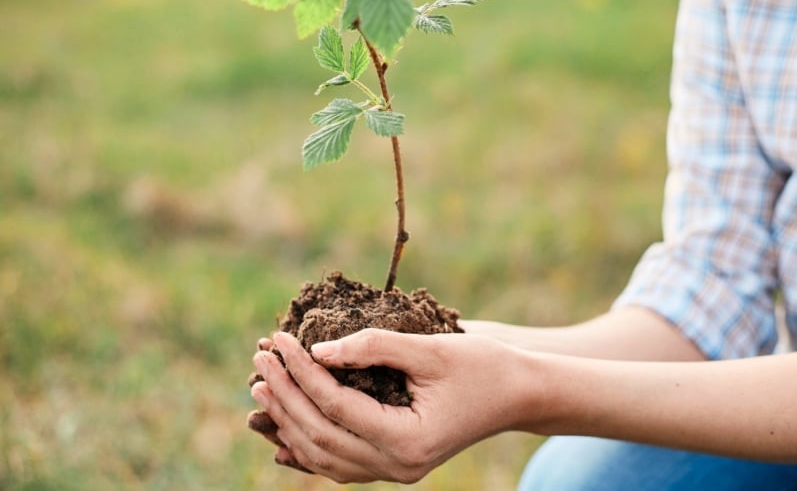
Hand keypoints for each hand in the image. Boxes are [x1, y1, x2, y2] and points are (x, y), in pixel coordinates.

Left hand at [250, 329, 536, 482]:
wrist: (519, 394)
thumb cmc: (484, 365)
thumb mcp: (430, 348)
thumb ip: (374, 347)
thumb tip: (318, 350)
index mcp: (408, 439)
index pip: (335, 407)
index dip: (301, 372)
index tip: (278, 341)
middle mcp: (398, 466)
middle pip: (321, 436)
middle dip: (285, 396)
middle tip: (260, 360)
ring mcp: (396, 471)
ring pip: (324, 457)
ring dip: (289, 422)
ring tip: (262, 388)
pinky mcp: (396, 464)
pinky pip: (341, 464)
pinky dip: (308, 448)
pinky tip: (282, 434)